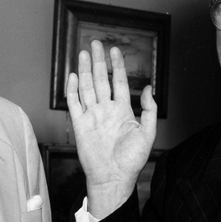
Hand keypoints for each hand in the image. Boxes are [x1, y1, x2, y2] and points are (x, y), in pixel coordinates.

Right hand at [66, 40, 156, 219]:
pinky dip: (72, 90)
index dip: (117, 65)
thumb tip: (148, 88)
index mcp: (122, 110)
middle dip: (98, 61)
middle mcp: (106, 110)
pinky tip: (72, 76)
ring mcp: (92, 116)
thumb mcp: (147, 133)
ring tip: (83, 53)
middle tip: (96, 43)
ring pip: (87, 87)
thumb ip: (148, 109)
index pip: (118, 82)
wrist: (114, 178)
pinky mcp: (80, 125)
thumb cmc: (132, 160)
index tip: (115, 50)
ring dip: (84, 70)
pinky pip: (74, 104)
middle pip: (100, 79)